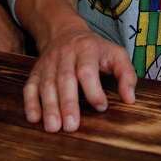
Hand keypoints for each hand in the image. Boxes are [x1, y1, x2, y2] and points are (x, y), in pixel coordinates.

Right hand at [22, 22, 136, 132]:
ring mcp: (48, 64)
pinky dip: (30, 103)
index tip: (101, 107)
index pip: (87, 70)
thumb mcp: (116, 54)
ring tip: (54, 128)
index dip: (94, 90)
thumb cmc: (95, 50)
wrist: (65, 32)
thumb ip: (126, 75)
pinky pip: (30, 87)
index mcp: (87, 50)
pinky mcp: (36, 72)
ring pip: (47, 85)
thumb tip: (130, 99)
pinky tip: (34, 119)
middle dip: (68, 104)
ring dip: (49, 107)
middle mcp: (65, 55)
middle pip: (65, 79)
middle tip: (71, 126)